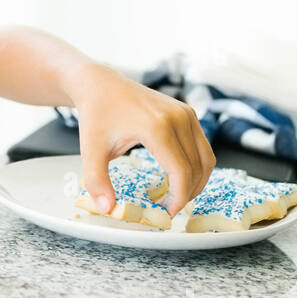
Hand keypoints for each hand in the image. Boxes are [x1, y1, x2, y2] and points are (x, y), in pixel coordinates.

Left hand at [71, 64, 214, 216]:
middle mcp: (177, 117)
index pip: (181, 171)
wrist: (100, 85)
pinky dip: (196, 165)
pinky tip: (178, 177)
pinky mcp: (187, 112)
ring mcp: (185, 113)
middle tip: (170, 208)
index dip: (179, 197)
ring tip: (176, 195)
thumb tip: (107, 209)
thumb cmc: (97, 115)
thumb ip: (97, 182)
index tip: (167, 213)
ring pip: (206, 157)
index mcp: (157, 127)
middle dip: (188, 193)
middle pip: (198, 167)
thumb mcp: (91, 150)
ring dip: (197, 180)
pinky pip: (201, 146)